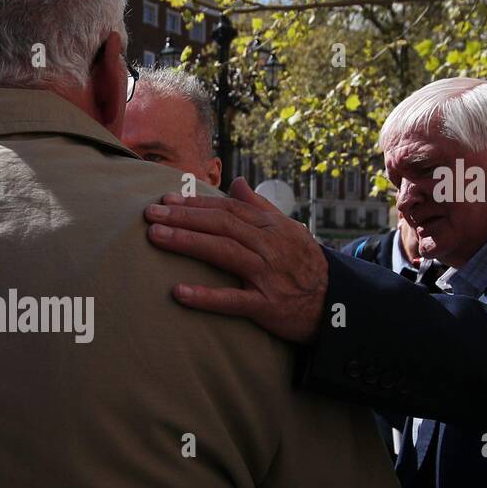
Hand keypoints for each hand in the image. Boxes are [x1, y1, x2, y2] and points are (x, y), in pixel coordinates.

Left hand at [144, 176, 328, 343]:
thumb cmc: (304, 265)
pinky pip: (232, 300)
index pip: (228, 209)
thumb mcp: (287, 231)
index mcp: (271, 227)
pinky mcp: (266, 305)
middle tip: (150, 214)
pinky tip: (178, 292)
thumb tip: (236, 182)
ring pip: (223, 252)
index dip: (196, 203)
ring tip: (156, 237)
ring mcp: (268, 275)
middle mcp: (268, 246)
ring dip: (187, 242)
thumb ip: (259, 207)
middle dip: (183, 216)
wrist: (336, 303)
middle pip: (221, 225)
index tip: (166, 200)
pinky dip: (205, 296)